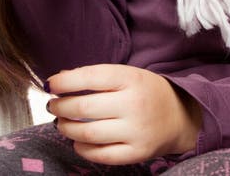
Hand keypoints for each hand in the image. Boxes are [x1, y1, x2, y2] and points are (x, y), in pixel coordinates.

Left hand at [47, 65, 201, 165]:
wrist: (180, 115)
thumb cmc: (145, 91)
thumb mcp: (126, 74)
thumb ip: (95, 76)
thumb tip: (59, 80)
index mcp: (130, 78)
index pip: (89, 77)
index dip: (64, 81)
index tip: (50, 84)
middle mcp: (134, 105)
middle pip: (85, 108)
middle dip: (61, 107)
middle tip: (53, 105)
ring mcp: (136, 131)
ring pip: (89, 133)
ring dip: (67, 128)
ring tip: (60, 122)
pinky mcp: (138, 153)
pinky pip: (102, 155)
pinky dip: (83, 149)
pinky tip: (77, 141)